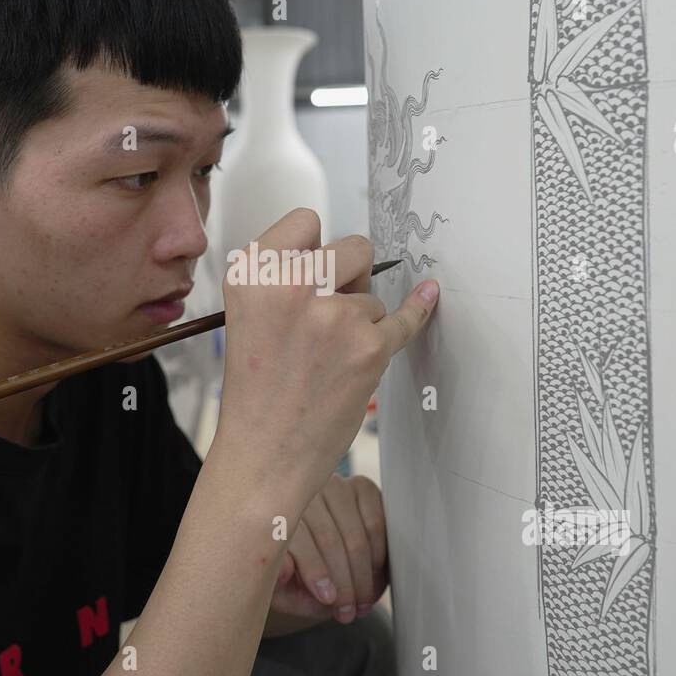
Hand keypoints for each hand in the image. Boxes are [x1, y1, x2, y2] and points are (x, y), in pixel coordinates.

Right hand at [215, 208, 438, 515]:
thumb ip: (284, 276)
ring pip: (373, 295)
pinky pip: (404, 319)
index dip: (316, 247)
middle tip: (329, 315)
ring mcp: (333, 315)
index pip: (305, 221)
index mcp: (252, 274)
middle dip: (352, 274)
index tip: (316, 270)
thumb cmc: (256, 390)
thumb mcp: (247, 315)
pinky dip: (415, 312)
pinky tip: (428, 294)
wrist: (264, 454)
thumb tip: (345, 258)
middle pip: (353, 247)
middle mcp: (291, 285)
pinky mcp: (368, 347)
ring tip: (327, 360)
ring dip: (360, 320)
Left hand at [269, 474, 387, 624]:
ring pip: (355, 535)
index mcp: (274, 514)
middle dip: (344, 582)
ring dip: (363, 575)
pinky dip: (379, 554)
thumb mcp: (281, 589)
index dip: (314, 571)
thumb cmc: (295, 576)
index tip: (328, 599)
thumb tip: (283, 571)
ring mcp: (334, 487)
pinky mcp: (361, 487)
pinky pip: (376, 523)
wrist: (315, 559)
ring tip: (362, 601)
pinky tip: (374, 574)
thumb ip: (277, 585)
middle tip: (349, 611)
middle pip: (329, 539)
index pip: (297, 539)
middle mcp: (302, 494)